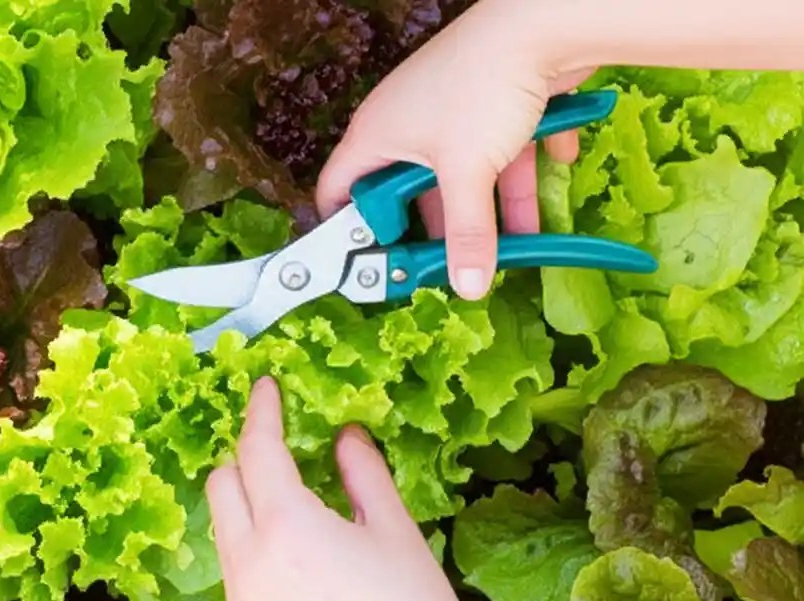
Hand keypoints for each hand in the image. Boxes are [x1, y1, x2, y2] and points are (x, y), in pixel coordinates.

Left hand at [207, 377, 515, 600]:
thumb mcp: (396, 531)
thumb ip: (362, 472)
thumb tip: (344, 434)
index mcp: (289, 529)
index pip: (257, 450)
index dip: (261, 411)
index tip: (266, 388)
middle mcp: (250, 564)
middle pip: (221, 483)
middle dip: (246, 456)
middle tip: (284, 446)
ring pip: (222, 526)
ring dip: (246, 500)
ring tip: (295, 500)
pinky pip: (233, 567)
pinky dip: (252, 543)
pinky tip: (297, 552)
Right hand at [315, 0, 594, 299]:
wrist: (542, 21)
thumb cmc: (481, 86)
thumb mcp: (469, 173)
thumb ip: (467, 235)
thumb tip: (468, 287)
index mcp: (375, 135)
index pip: (338, 190)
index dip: (349, 231)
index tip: (376, 264)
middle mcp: (405, 121)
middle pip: (408, 190)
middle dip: (438, 227)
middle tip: (451, 262)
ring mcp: (449, 109)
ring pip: (464, 172)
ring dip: (493, 207)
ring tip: (519, 241)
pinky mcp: (492, 99)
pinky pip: (503, 143)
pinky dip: (525, 163)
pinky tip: (550, 177)